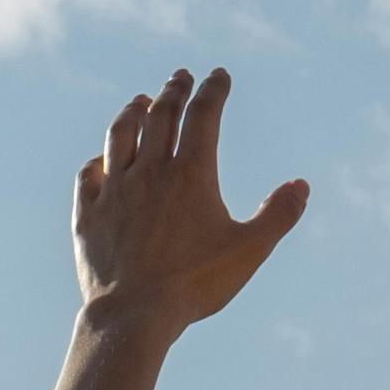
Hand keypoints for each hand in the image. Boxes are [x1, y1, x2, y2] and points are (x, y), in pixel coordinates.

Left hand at [72, 68, 309, 337]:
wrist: (133, 315)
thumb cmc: (195, 284)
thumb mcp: (249, 251)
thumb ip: (278, 215)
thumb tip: (301, 185)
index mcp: (191, 175)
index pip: (204, 116)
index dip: (213, 91)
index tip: (219, 75)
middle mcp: (150, 172)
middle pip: (161, 116)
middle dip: (174, 91)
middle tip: (181, 76)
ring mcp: (114, 190)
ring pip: (119, 136)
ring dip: (131, 113)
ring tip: (140, 100)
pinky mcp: (88, 214)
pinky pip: (88, 175)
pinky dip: (97, 159)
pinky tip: (101, 159)